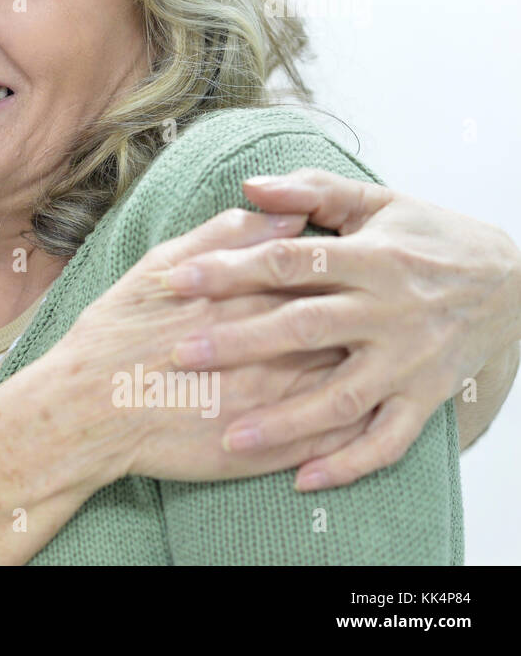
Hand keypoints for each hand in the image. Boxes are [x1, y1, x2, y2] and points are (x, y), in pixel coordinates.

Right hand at [20, 208, 368, 500]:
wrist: (87, 411)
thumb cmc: (116, 335)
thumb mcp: (160, 268)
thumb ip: (225, 237)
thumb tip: (285, 213)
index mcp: (250, 300)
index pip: (322, 276)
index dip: (344, 267)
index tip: (353, 261)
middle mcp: (273, 349)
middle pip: (345, 326)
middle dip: (367, 315)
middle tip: (376, 305)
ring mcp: (277, 403)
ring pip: (351, 381)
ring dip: (371, 368)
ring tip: (375, 354)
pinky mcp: (272, 447)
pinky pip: (335, 436)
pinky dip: (357, 422)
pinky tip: (363, 408)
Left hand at [162, 169, 520, 489]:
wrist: (514, 284)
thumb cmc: (429, 237)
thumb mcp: (375, 202)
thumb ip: (311, 191)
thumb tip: (250, 187)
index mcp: (371, 258)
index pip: (289, 262)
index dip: (230, 269)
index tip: (176, 280)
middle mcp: (389, 312)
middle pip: (304, 329)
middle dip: (239, 343)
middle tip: (180, 356)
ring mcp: (408, 362)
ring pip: (341, 398)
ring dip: (285, 421)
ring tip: (229, 437)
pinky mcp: (425, 399)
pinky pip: (387, 441)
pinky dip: (347, 464)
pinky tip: (300, 478)